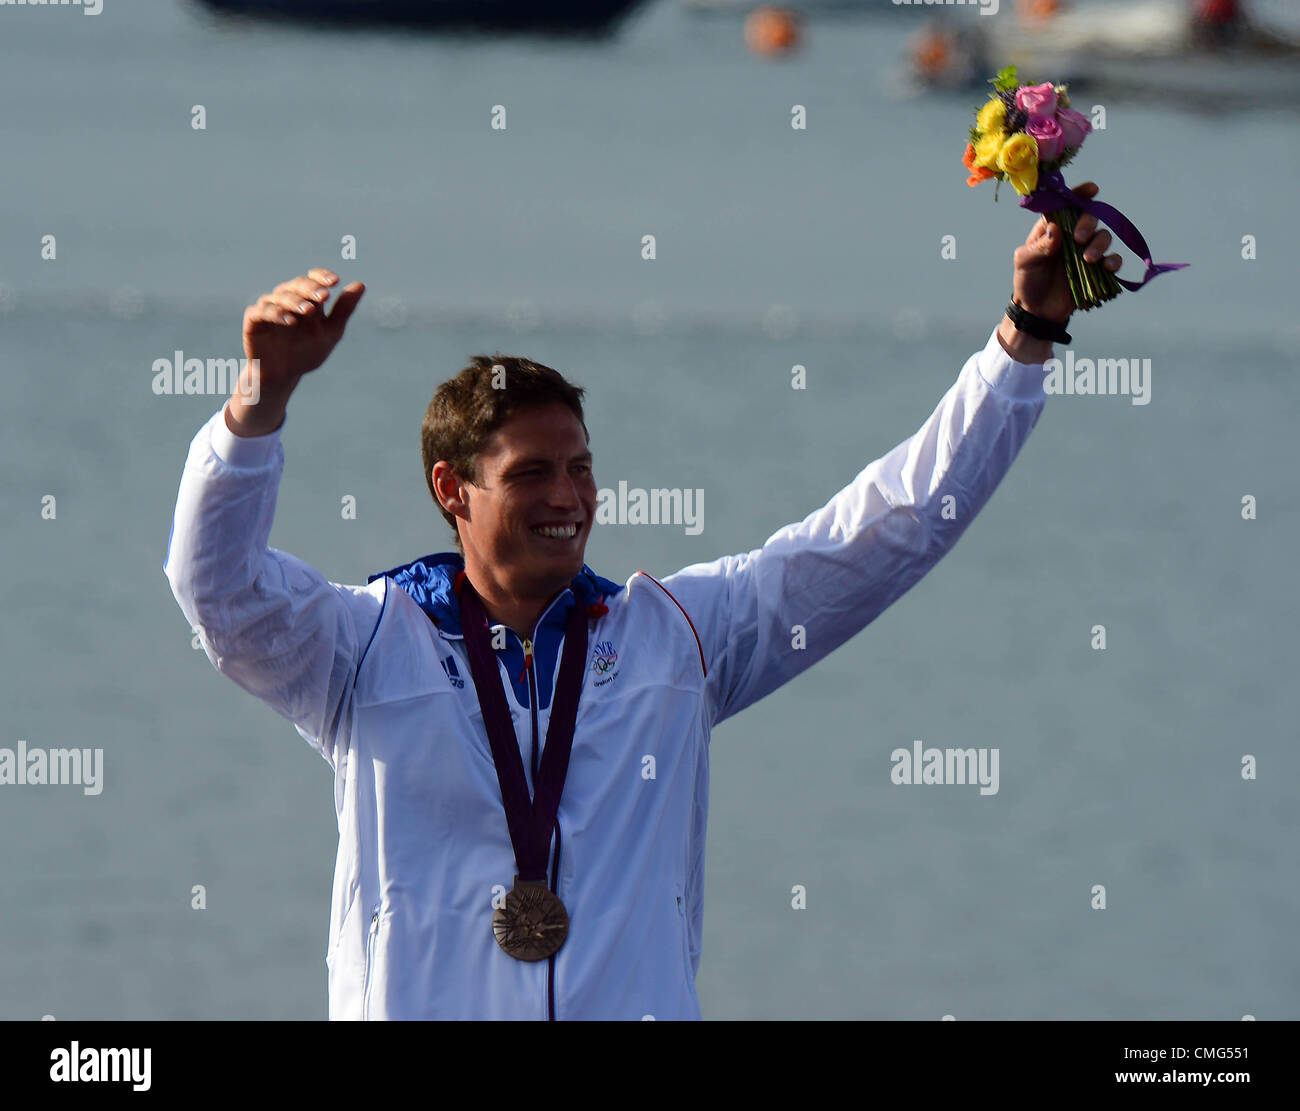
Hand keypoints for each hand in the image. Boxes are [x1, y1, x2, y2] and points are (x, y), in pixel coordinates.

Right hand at [228, 269, 364, 435]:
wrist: (284, 374)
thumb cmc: (308, 351)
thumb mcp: (331, 332)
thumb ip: (344, 310)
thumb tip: (361, 285)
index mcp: (306, 298)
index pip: (313, 279)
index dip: (322, 276)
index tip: (335, 281)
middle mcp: (286, 298)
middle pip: (297, 285)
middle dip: (311, 289)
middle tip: (324, 296)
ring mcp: (269, 307)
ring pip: (280, 296)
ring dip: (295, 301)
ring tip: (309, 310)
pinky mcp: (254, 319)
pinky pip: (262, 311)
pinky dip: (276, 314)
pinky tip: (290, 321)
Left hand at [1012, 182, 1121, 322]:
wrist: (1037, 311)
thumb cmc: (1028, 280)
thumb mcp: (1025, 262)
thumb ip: (1038, 246)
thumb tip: (1055, 229)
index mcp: (1053, 227)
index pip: (1068, 204)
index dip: (1080, 194)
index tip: (1091, 189)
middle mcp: (1073, 235)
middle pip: (1090, 216)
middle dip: (1089, 222)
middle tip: (1080, 238)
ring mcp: (1087, 251)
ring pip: (1104, 236)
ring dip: (1100, 243)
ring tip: (1088, 259)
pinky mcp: (1098, 270)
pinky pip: (1113, 260)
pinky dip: (1114, 261)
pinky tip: (1107, 267)